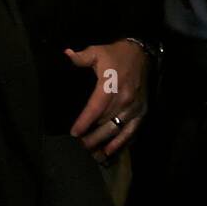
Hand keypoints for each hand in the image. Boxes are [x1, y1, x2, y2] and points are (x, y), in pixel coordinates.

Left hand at [67, 40, 147, 159]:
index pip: (95, 108)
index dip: (85, 122)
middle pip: (105, 122)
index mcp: (111, 85)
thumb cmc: (115, 55)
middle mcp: (124, 98)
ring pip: (117, 129)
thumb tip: (65, 55)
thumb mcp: (97, 52)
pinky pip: (131, 131)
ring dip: (104, 142)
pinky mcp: (141, 112)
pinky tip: (110, 152)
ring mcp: (134, 107)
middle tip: (80, 146)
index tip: (74, 133)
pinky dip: (121, 143)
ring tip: (92, 153)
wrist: (141, 54)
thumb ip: (81, 57)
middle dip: (92, 137)